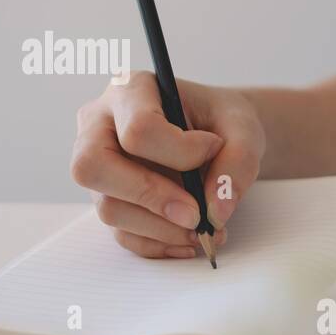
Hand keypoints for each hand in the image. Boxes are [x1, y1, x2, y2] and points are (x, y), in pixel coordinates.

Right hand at [70, 71, 265, 257]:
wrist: (216, 137)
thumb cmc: (220, 122)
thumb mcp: (243, 127)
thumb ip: (237, 162)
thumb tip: (215, 211)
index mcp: (129, 90)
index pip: (137, 128)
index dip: (180, 151)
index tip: (213, 151)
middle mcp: (98, 125)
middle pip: (92, 167)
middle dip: (150, 197)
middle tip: (195, 215)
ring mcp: (97, 167)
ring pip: (108, 208)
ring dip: (161, 228)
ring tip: (203, 228)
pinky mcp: (106, 200)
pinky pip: (121, 233)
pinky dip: (158, 244)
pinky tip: (187, 238)